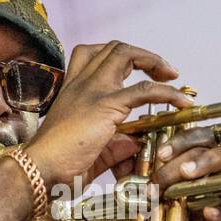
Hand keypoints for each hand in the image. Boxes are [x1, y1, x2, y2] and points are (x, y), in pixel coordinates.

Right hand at [24, 41, 190, 188]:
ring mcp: (92, 92)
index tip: (140, 72)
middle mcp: (80, 84)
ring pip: (126, 55)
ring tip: (173, 78)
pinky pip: (144, 91)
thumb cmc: (55, 167)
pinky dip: (168, 93)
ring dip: (155, 62)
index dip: (120, 58)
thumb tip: (136, 142)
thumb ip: (114, 146)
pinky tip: (182, 102)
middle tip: (164, 73)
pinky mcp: (105, 106)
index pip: (93, 55)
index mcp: (71, 91)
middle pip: (113, 48)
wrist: (38, 172)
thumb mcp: (90, 152)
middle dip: (143, 55)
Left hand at [139, 130, 220, 220]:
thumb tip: (119, 159)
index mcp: (201, 168)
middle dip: (190, 156)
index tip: (159, 153)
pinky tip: (207, 213)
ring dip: (209, 168)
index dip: (180, 141)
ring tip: (188, 177)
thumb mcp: (150, 211)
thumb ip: (139, 186)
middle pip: (216, 149)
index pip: (197, 141)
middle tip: (169, 172)